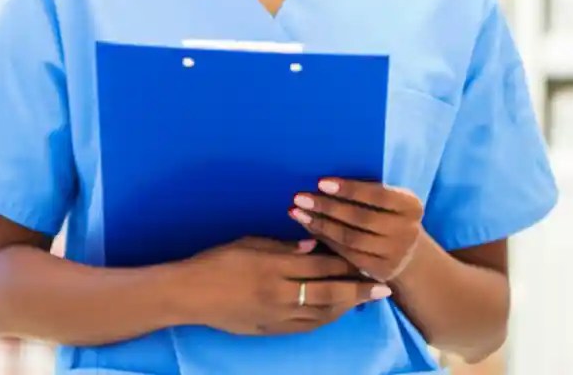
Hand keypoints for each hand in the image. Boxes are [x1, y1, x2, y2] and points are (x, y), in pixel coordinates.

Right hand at [172, 236, 391, 335]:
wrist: (190, 294)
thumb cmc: (217, 261)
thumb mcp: (249, 243)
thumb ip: (283, 246)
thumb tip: (314, 246)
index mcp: (275, 266)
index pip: (320, 265)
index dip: (346, 262)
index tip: (367, 258)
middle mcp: (280, 293)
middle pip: (329, 293)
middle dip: (358, 290)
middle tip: (382, 288)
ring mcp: (276, 315)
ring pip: (322, 314)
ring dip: (346, 307)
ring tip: (363, 300)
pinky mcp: (270, 329)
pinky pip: (306, 326)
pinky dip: (325, 319)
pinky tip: (335, 314)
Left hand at [289, 179, 425, 282]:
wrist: (408, 253)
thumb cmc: (388, 215)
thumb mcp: (390, 201)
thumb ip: (368, 191)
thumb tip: (323, 182)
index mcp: (411, 206)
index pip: (378, 195)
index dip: (349, 189)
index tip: (320, 182)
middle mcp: (407, 231)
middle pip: (361, 218)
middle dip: (327, 207)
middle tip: (300, 197)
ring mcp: (395, 254)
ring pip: (351, 238)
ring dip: (320, 224)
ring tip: (297, 212)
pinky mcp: (380, 271)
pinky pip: (347, 254)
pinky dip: (325, 240)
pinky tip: (308, 229)